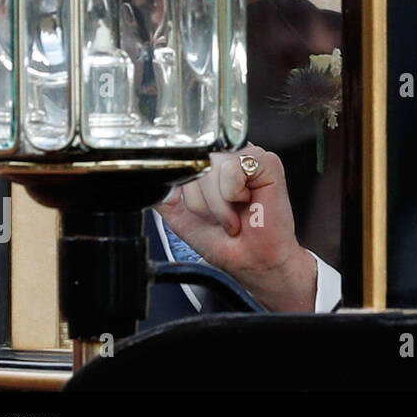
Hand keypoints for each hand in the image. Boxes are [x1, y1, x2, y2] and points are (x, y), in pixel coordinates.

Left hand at [155, 143, 316, 311]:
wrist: (252, 261)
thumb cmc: (225, 241)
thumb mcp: (180, 215)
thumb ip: (164, 193)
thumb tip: (149, 178)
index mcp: (212, 163)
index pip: (183, 158)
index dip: (186, 188)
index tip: (200, 211)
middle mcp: (230, 155)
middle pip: (197, 161)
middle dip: (200, 200)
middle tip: (218, 219)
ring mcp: (250, 156)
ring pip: (213, 165)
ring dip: (217, 201)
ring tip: (231, 216)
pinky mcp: (267, 162)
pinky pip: (233, 168)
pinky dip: (233, 194)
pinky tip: (246, 204)